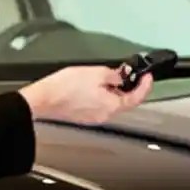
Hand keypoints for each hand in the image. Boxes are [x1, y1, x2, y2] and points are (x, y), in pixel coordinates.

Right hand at [18, 65, 152, 124]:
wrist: (42, 99)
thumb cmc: (64, 88)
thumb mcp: (96, 72)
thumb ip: (115, 74)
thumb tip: (123, 75)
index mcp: (112, 106)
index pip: (137, 97)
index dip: (145, 85)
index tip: (147, 76)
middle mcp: (105, 115)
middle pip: (124, 101)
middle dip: (128, 86)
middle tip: (127, 72)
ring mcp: (93, 117)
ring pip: (111, 102)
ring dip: (114, 90)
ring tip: (108, 76)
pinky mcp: (83, 115)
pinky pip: (99, 104)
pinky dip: (102, 95)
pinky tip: (93, 85)